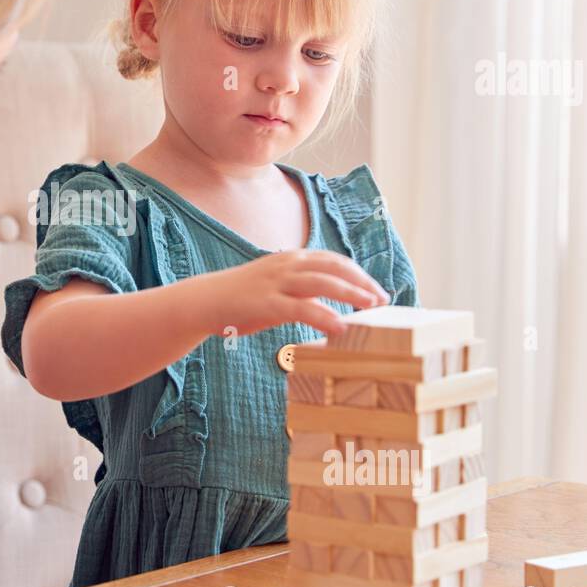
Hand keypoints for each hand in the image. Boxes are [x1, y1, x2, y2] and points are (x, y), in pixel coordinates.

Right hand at [196, 249, 389, 337]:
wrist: (204, 301)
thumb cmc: (241, 299)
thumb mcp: (276, 289)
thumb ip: (302, 294)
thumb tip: (330, 309)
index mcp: (291, 258)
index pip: (334, 261)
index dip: (359, 274)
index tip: (377, 290)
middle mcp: (287, 265)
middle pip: (334, 267)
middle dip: (362, 282)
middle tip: (383, 299)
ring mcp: (276, 282)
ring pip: (322, 283)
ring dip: (351, 294)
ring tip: (372, 308)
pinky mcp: (266, 303)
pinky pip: (301, 308)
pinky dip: (324, 317)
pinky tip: (340, 328)